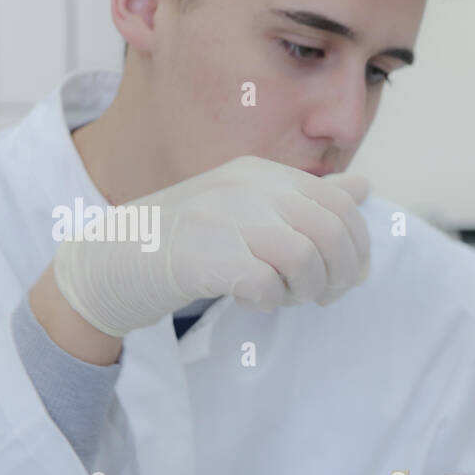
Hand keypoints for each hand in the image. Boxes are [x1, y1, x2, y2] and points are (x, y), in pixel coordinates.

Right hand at [52, 156, 370, 336]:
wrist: (112, 258)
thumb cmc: (190, 241)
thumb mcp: (251, 209)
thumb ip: (307, 201)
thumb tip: (363, 188)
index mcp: (262, 174)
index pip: (340, 206)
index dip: (357, 249)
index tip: (346, 279)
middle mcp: (246, 187)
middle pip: (330, 230)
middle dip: (340, 274)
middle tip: (321, 297)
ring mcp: (221, 217)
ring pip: (304, 255)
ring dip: (307, 289)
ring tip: (287, 298)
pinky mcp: (200, 255)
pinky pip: (264, 283)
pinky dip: (268, 301)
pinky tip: (251, 300)